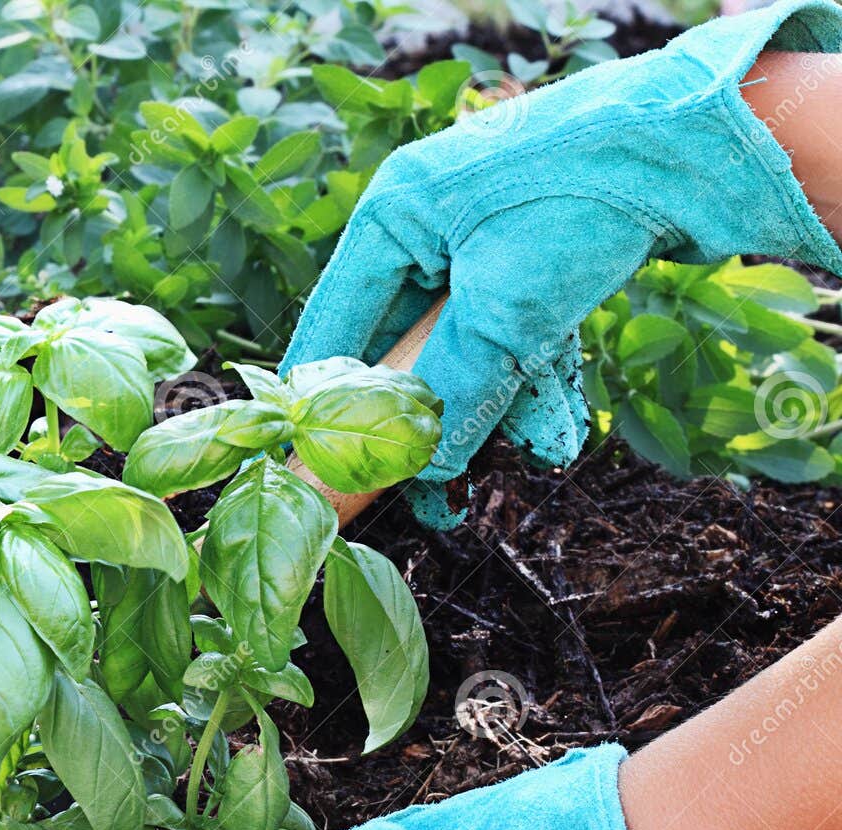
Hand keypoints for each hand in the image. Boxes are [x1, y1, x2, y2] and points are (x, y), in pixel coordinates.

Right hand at [280, 1, 841, 526]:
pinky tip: (562, 425)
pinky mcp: (534, 258)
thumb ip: (453, 393)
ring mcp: (483, 242)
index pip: (333, 327)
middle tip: (436, 490)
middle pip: (404, 349)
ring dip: (502, 407)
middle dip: (433, 417)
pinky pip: (514, 338)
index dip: (326, 402)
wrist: (703, 139)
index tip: (326, 469)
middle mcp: (427, 227)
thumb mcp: (505, 311)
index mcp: (391, 218)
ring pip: (467, 351)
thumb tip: (421, 470)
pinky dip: (538, 381)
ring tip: (543, 446)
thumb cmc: (582, 200)